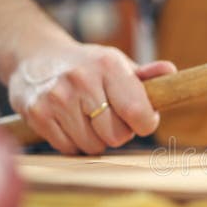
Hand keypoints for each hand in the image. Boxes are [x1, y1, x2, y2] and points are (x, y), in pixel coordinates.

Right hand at [9, 42, 175, 154]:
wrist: (35, 56)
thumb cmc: (88, 66)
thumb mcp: (117, 63)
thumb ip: (146, 75)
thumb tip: (170, 71)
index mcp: (108, 65)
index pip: (138, 113)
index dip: (145, 123)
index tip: (141, 118)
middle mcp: (81, 80)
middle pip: (116, 136)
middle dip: (119, 132)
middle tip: (110, 117)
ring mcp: (57, 98)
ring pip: (92, 146)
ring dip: (95, 139)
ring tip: (88, 118)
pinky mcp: (37, 114)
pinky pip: (69, 149)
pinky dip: (74, 142)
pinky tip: (70, 122)